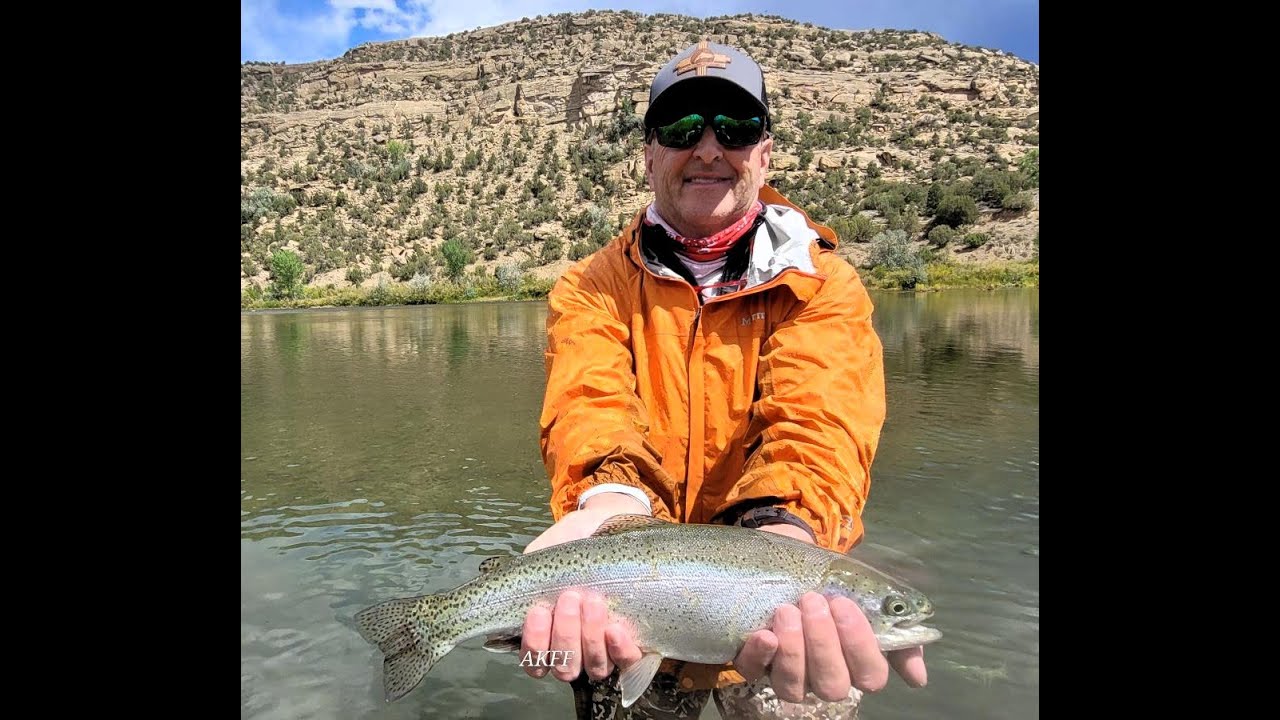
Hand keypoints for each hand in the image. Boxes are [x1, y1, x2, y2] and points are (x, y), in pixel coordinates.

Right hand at [520, 493, 648, 680]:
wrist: (610, 523)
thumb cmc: (572, 542)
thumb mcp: (542, 555)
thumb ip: (524, 575)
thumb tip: (509, 590)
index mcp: (548, 635)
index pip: (534, 662)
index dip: (534, 643)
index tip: (537, 610)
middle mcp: (575, 650)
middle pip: (564, 668)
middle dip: (565, 635)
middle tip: (569, 598)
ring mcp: (604, 649)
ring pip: (594, 667)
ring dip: (590, 637)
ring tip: (592, 601)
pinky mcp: (632, 641)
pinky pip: (628, 662)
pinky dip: (620, 649)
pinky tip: (616, 628)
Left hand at [732, 525, 928, 701]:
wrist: (794, 562)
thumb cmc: (837, 583)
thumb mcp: (872, 596)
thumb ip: (899, 633)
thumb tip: (917, 678)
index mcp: (857, 664)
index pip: (870, 675)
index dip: (858, 644)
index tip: (844, 604)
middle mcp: (825, 676)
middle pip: (832, 685)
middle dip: (823, 644)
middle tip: (814, 601)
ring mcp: (788, 674)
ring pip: (793, 686)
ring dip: (793, 650)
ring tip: (788, 610)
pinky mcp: (755, 661)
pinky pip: (753, 671)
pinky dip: (758, 655)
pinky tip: (764, 634)